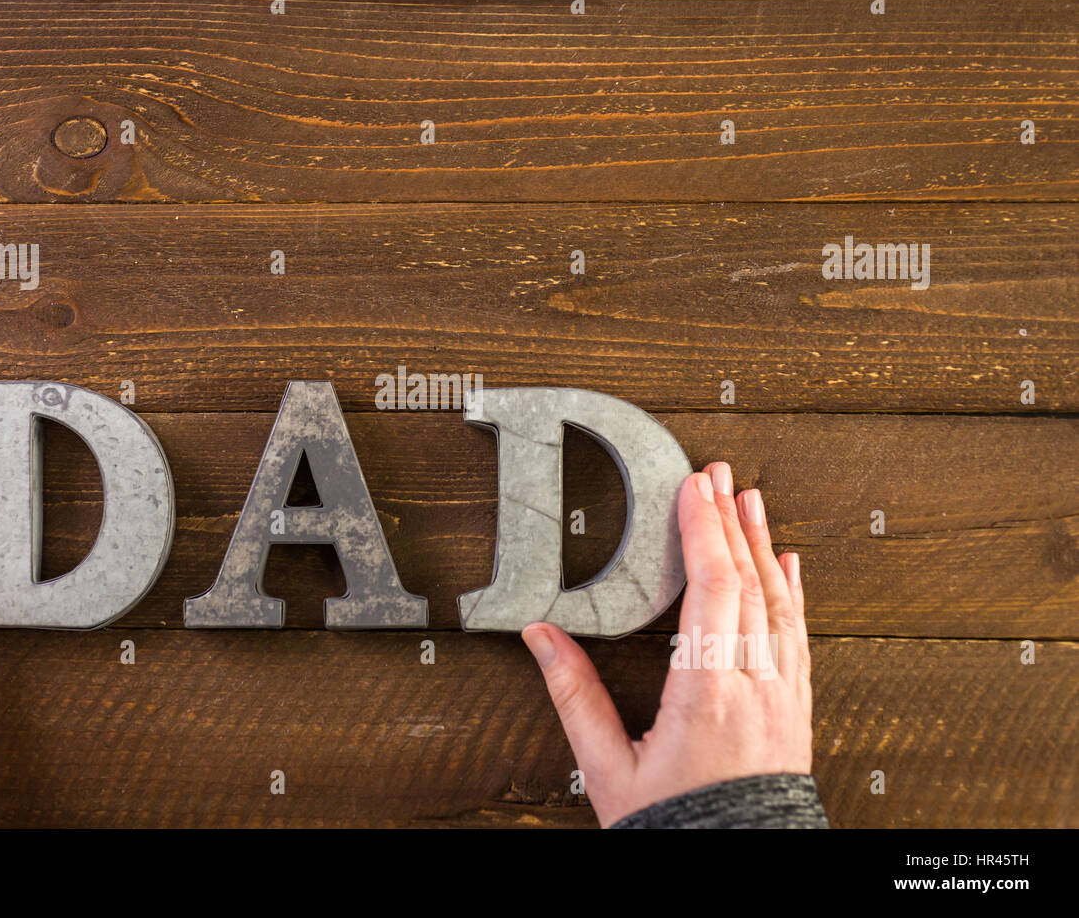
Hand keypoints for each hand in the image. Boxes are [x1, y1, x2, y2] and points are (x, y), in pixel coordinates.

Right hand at [522, 461, 812, 826]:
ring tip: (751, 501)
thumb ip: (575, 698)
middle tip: (718, 475)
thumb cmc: (676, 827)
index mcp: (707, 694)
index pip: (713, 590)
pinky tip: (787, 566)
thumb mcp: (609, 768)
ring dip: (762, 546)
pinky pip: (799, 636)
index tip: (695, 488)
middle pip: (748, 584)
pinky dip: (793, 593)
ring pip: (779, 604)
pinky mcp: (794, 709)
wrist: (738, 865)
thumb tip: (541, 639)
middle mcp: (753, 688)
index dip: (704, 531)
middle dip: (730, 522)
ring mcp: (782, 697)